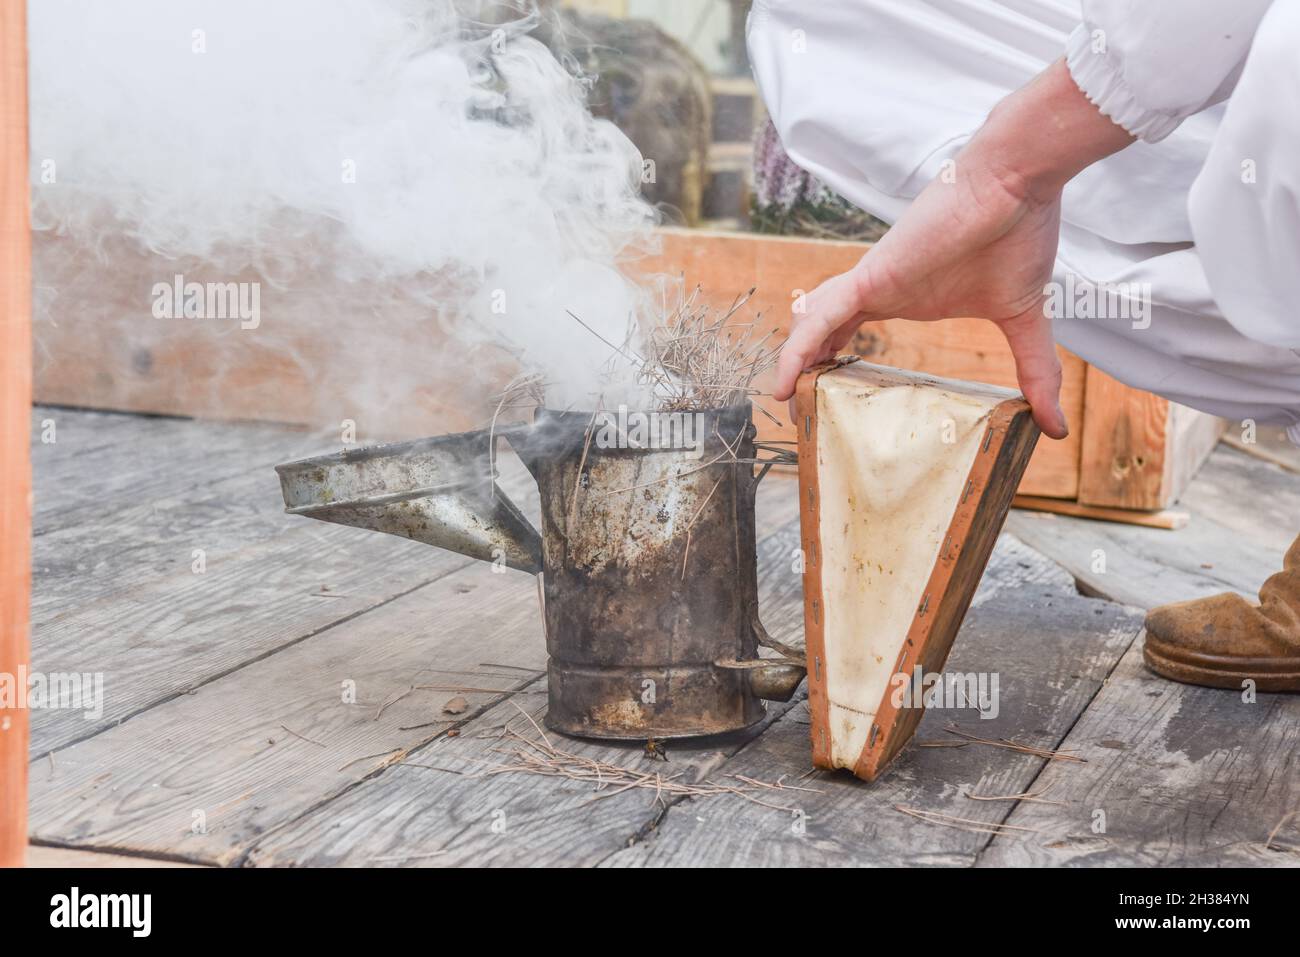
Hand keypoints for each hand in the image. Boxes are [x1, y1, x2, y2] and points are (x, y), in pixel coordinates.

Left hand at [772, 60, 1135, 440]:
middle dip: (804, 365)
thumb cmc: (1019, 233)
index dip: (830, 360)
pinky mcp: (870, 276)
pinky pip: (819, 317)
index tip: (821, 394)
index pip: (849, 330)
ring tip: (780, 399)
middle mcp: (880, 291)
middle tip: (795, 406)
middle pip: (821, 328)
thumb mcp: (1024, 317)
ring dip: (793, 360)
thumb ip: (1035, 371)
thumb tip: (1058, 427)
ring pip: (811, 324)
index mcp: (905, 298)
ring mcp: (871, 282)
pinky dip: (797, 349)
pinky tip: (783, 381)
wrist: (1018, 180)